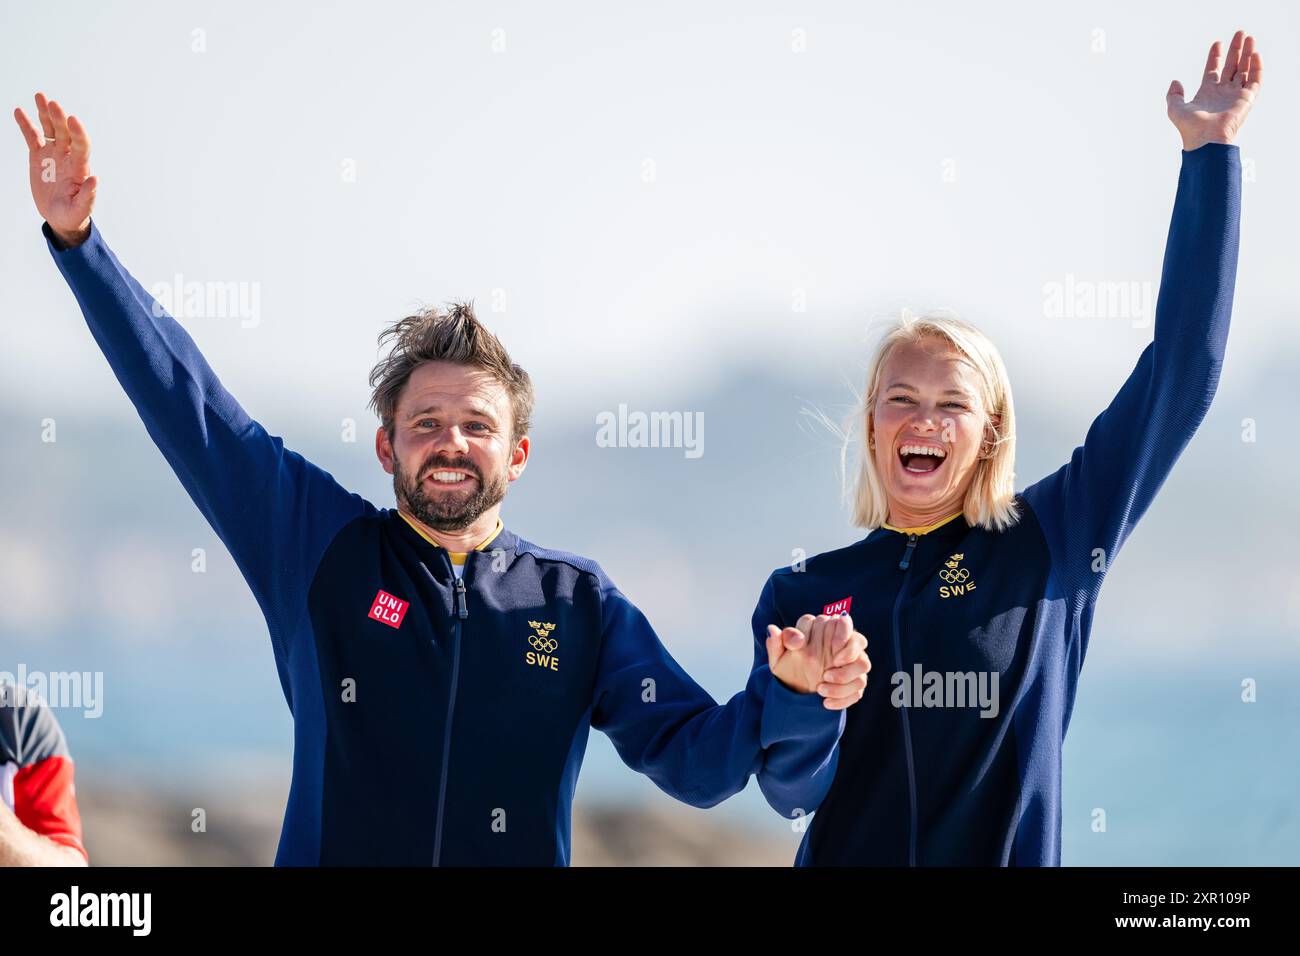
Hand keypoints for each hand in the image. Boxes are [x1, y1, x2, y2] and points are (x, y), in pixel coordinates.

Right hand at [13, 92, 96, 247]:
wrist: (60, 217)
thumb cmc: (73, 215)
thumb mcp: (80, 209)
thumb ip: (87, 195)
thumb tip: (95, 179)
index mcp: (79, 168)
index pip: (81, 145)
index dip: (78, 132)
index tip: (72, 119)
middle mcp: (68, 156)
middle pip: (65, 133)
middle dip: (60, 118)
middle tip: (53, 103)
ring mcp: (53, 154)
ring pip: (50, 129)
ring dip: (45, 114)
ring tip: (40, 96)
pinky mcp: (38, 156)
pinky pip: (32, 137)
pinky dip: (26, 124)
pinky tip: (19, 111)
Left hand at [766, 613, 869, 709]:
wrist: (796, 693)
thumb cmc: (788, 669)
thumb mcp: (778, 658)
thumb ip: (776, 643)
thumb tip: (772, 629)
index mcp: (824, 633)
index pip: (840, 622)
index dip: (839, 632)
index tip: (832, 649)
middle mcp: (842, 646)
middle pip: (858, 640)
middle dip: (848, 654)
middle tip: (828, 670)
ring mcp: (852, 664)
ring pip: (864, 663)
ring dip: (845, 677)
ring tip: (821, 689)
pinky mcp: (856, 682)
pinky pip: (860, 686)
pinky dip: (843, 696)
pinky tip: (825, 703)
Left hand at [1167, 31, 1261, 150]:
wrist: (1206, 139)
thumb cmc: (1190, 127)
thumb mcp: (1175, 109)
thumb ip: (1174, 95)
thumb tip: (1175, 81)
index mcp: (1207, 93)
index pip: (1213, 70)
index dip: (1215, 57)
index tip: (1217, 43)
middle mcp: (1222, 92)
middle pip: (1232, 66)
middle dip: (1236, 50)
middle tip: (1240, 33)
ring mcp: (1235, 95)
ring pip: (1244, 69)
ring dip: (1248, 53)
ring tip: (1249, 37)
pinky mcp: (1247, 98)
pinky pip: (1254, 79)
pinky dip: (1256, 67)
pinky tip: (1255, 54)